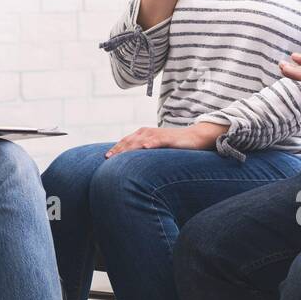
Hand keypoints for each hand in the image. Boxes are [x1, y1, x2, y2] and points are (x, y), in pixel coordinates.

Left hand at [103, 122, 226, 156]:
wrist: (195, 138)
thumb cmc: (173, 144)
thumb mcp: (156, 148)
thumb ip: (144, 153)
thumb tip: (133, 167)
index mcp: (143, 135)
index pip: (126, 142)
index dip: (116, 149)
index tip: (105, 158)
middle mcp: (148, 133)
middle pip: (129, 141)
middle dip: (118, 149)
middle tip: (107, 158)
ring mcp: (158, 135)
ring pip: (140, 141)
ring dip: (129, 147)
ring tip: (119, 155)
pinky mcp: (168, 138)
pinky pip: (157, 141)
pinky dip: (150, 143)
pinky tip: (145, 148)